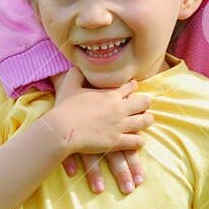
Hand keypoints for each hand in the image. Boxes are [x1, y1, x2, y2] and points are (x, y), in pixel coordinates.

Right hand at [50, 68, 149, 193]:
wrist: (62, 129)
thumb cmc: (64, 108)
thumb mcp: (69, 85)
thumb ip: (75, 74)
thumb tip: (77, 66)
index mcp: (110, 94)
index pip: (130, 87)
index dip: (133, 86)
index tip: (134, 87)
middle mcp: (119, 108)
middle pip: (143, 102)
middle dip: (145, 103)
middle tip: (144, 105)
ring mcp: (119, 125)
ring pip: (144, 121)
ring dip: (147, 120)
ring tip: (147, 120)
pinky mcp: (116, 141)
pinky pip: (136, 141)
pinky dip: (140, 141)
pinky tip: (140, 141)